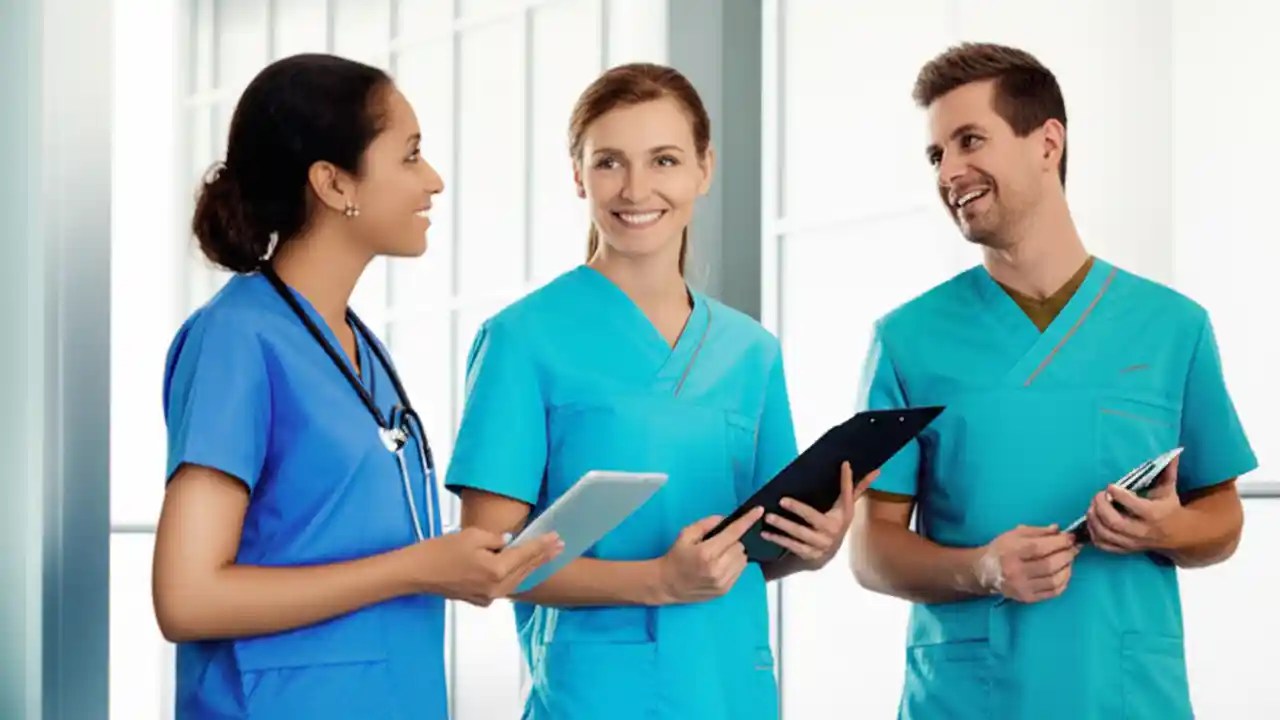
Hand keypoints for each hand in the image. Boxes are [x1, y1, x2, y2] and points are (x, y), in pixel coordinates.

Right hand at [415, 527, 563, 606]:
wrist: (416, 572)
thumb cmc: (440, 551)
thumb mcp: (471, 535)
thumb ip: (496, 539)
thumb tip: (510, 542)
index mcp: (496, 570)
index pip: (525, 554)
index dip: (542, 544)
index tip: (556, 537)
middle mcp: (496, 588)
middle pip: (524, 570)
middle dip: (542, 557)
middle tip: (559, 546)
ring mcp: (488, 597)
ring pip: (516, 581)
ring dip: (532, 568)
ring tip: (547, 556)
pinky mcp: (479, 600)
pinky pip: (504, 587)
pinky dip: (515, 577)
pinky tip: (522, 570)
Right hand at [658, 507, 764, 603]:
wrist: (667, 584)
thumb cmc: (675, 557)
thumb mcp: (685, 534)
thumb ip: (706, 524)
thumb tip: (726, 520)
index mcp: (707, 553)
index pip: (733, 533)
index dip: (747, 520)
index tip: (758, 511)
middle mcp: (717, 569)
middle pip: (740, 546)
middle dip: (733, 541)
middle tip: (720, 542)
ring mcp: (722, 582)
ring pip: (743, 560)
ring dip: (735, 553)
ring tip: (720, 554)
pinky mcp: (725, 590)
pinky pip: (739, 572)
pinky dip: (734, 564)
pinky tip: (720, 564)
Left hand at [760, 463, 875, 569]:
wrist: (828, 555)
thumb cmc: (836, 523)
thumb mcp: (846, 507)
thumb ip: (857, 488)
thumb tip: (876, 470)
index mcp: (844, 515)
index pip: (848, 495)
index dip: (847, 480)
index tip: (844, 464)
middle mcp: (834, 530)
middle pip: (814, 518)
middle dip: (798, 509)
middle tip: (782, 500)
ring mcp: (821, 544)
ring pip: (800, 534)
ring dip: (783, 526)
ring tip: (769, 517)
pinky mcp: (809, 555)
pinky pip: (792, 546)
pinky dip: (778, 539)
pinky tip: (766, 533)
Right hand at [974, 524, 1078, 602]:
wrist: (985, 571)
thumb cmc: (1002, 549)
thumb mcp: (1015, 534)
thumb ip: (1038, 531)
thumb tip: (1059, 530)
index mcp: (1010, 552)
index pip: (1040, 548)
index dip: (1059, 542)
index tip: (1070, 538)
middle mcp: (1015, 571)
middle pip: (1049, 565)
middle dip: (1066, 555)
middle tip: (1073, 548)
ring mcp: (1022, 587)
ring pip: (1054, 580)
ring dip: (1067, 568)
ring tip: (1068, 559)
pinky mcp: (1028, 598)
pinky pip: (1053, 592)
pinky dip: (1064, 581)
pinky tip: (1064, 572)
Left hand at [1087, 456, 1184, 554]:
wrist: (1178, 536)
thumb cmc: (1169, 508)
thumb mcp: (1169, 490)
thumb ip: (1168, 471)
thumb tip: (1174, 451)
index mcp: (1154, 514)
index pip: (1134, 506)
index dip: (1119, 495)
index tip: (1110, 485)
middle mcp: (1143, 531)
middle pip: (1114, 522)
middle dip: (1101, 507)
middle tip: (1097, 495)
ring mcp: (1133, 543)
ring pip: (1106, 535)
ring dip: (1094, 519)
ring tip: (1092, 506)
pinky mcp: (1125, 549)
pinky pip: (1104, 545)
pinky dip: (1093, 534)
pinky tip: (1092, 521)